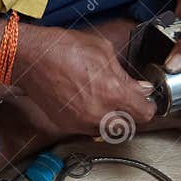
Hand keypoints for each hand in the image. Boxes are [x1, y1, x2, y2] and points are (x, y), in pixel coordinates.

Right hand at [15, 25, 155, 135]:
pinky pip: (88, 130)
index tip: (146, 101)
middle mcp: (98, 113)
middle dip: (131, 115)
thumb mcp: (104, 52)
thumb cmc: (64, 49)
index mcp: (112, 92)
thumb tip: (139, 87)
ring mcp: (81, 122)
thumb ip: (125, 74)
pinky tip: (89, 105)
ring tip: (107, 103)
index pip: (144, 113)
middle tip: (128, 103)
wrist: (32, 59)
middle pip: (128, 127)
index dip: (148, 106)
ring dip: (112, 120)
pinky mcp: (67, 126)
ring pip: (108, 131)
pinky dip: (93, 121)